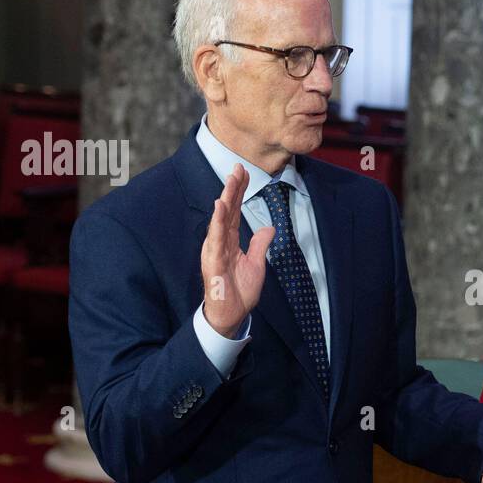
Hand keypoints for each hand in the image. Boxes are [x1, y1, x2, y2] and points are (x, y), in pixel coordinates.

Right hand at [201, 164, 274, 337]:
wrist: (231, 314)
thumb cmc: (239, 291)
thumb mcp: (256, 264)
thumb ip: (260, 245)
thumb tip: (268, 228)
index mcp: (229, 241)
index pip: (234, 211)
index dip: (238, 192)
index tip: (243, 173)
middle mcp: (220, 242)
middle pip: (227, 210)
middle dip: (232, 188)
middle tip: (238, 167)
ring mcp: (215, 250)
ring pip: (220, 220)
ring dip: (225, 199)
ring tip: (231, 180)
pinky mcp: (214, 261)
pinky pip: (216, 238)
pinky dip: (218, 221)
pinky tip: (220, 206)